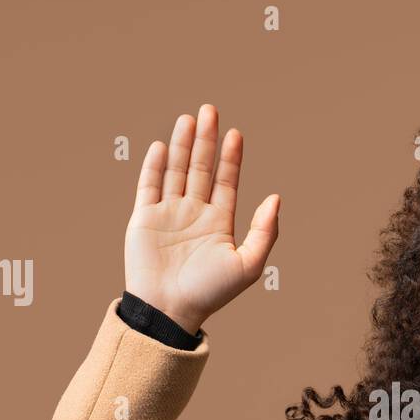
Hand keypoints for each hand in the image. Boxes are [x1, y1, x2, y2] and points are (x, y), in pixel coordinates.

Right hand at [124, 104, 279, 334]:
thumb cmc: (210, 292)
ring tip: (190, 118)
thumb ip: (265, 232)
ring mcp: (168, 214)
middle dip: (206, 140)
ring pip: (176, 171)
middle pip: (201, 168)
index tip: (236, 134)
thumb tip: (276, 198)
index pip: (226, 182)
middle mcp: (194, 214)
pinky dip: (155, 165)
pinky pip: (149, 186)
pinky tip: (164, 145)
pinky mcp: (143, 218)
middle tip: (210, 110)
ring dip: (183, 145)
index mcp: (219, 223)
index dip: (231, 158)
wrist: (170, 310)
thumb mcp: (249, 265)